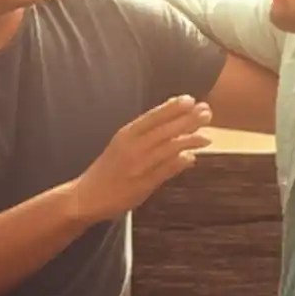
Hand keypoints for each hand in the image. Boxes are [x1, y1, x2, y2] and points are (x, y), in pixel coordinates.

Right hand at [70, 95, 212, 222]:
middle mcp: (132, 147)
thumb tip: (173, 127)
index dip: (172, 107)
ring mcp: (138, 166)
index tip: (190, 99)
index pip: (152, 116)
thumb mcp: (123, 145)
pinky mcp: (143, 184)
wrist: (88, 196)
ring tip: (207, 137)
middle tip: (206, 112)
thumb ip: (146, 136)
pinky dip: (180, 162)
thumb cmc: (108, 169)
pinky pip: (165, 170)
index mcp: (126, 134)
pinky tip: (192, 157)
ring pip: (168, 148)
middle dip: (187, 120)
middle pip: (164, 130)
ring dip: (189, 140)